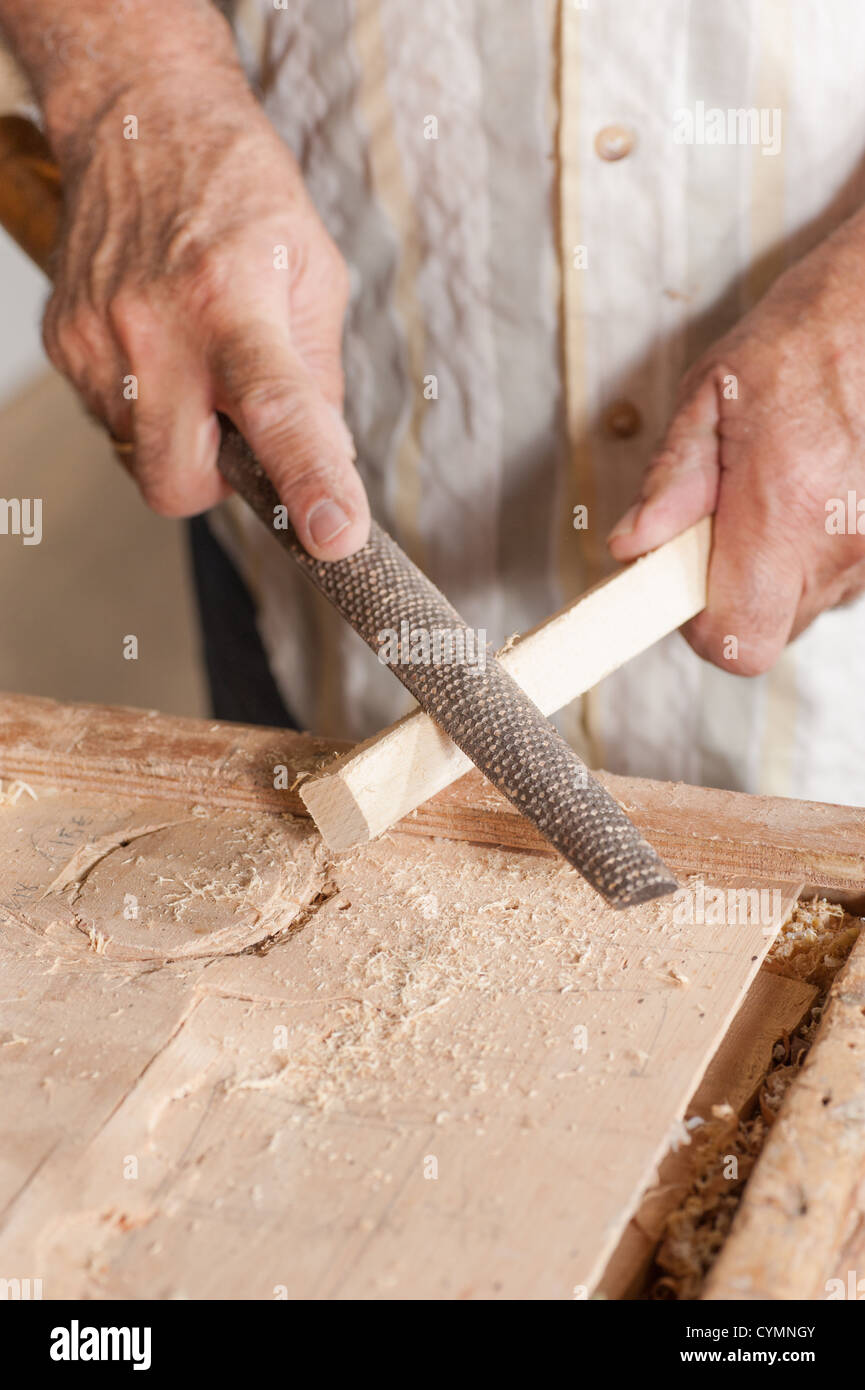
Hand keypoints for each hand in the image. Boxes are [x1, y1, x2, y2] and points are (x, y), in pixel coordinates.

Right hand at [41, 68, 367, 558]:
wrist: (141, 120)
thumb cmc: (238, 193)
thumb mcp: (313, 274)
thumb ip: (320, 380)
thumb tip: (326, 464)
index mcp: (234, 300)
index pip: (276, 410)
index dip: (308, 482)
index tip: (335, 535)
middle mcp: (156, 325)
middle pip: (176, 481)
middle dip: (212, 484)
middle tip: (236, 431)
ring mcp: (97, 337)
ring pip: (139, 459)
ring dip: (179, 438)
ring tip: (196, 363)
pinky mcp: (62, 343)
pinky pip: (111, 423)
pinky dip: (147, 407)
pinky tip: (161, 348)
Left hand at [607, 212, 864, 673]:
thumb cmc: (803, 340)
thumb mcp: (713, 394)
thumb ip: (672, 480)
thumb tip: (632, 544)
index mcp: (784, 508)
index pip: (736, 638)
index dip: (702, 625)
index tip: (686, 581)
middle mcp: (840, 541)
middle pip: (770, 629)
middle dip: (737, 591)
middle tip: (729, 524)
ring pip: (809, 605)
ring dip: (781, 569)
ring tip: (780, 492)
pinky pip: (844, 578)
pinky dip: (819, 551)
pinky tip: (815, 493)